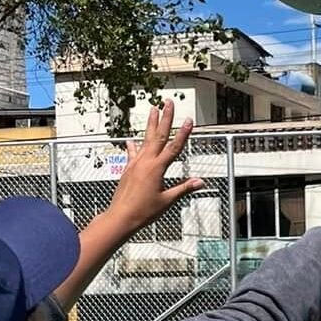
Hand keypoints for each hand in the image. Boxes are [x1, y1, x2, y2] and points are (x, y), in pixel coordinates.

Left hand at [104, 99, 203, 235]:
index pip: (174, 147)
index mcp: (157, 168)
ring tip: (153, 110)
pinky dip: (133, 145)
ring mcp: (135, 163)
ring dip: (151, 124)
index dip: (183, 133)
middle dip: (165, 118)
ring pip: (146, 139)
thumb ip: (184, 189)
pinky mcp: (128, 168)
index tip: (188, 120)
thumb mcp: (167, 200)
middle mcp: (145, 162)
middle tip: (168, 103)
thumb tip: (200, 182)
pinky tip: (131, 139)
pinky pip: (133, 152)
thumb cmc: (143, 211)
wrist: (120, 217)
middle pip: (159, 135)